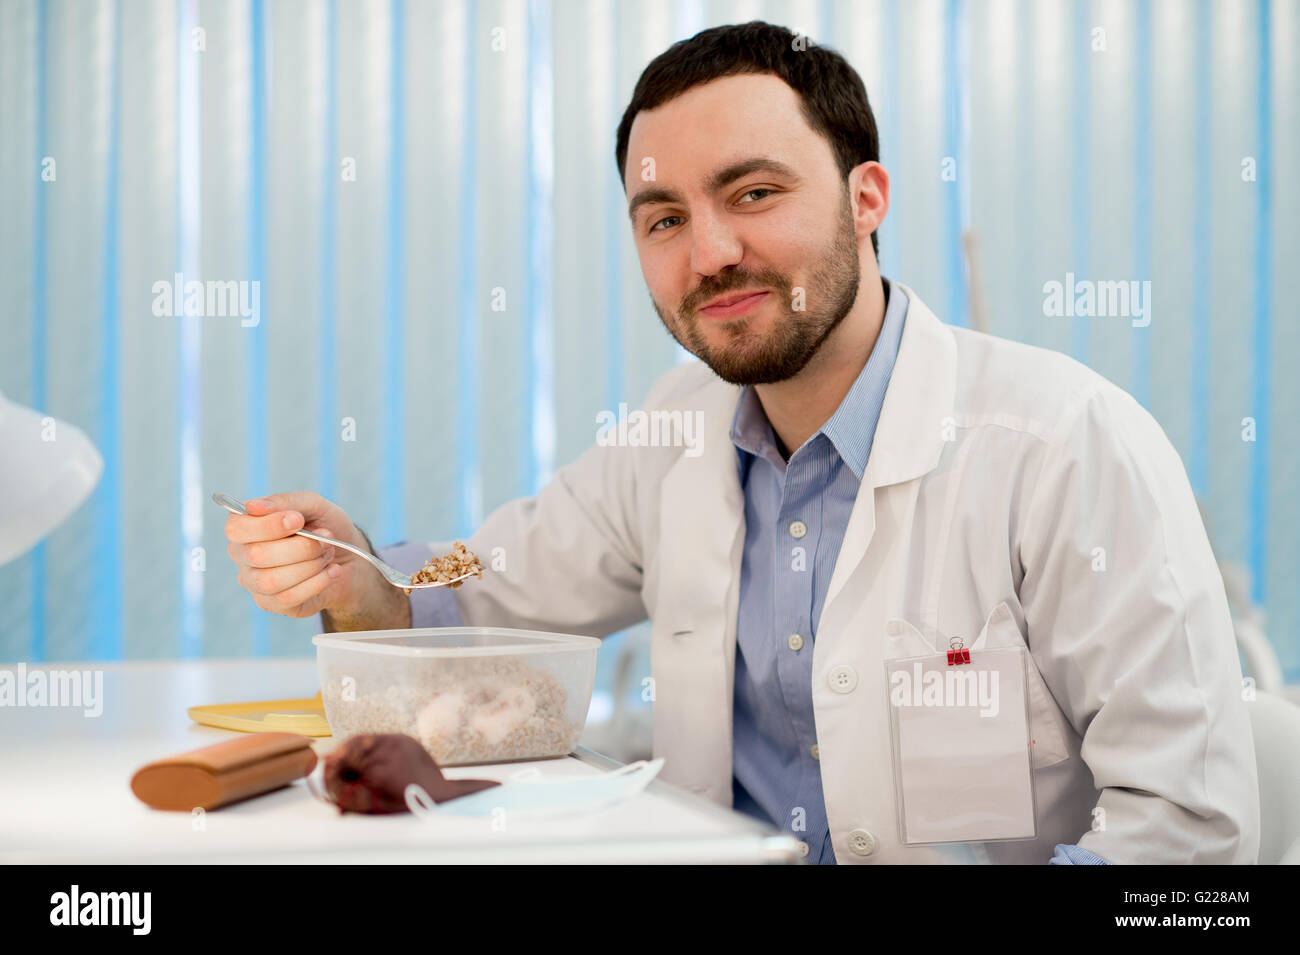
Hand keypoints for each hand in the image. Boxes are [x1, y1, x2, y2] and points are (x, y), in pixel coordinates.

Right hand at [224, 491, 365, 619]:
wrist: (349, 557)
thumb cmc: (324, 526)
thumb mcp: (312, 505)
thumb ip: (285, 502)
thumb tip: (253, 506)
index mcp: (245, 527)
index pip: (237, 529)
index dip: (268, 525)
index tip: (298, 519)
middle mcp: (243, 556)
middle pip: (257, 556)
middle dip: (301, 546)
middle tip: (326, 538)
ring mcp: (255, 583)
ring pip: (272, 580)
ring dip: (310, 565)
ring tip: (329, 554)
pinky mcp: (273, 604)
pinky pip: (289, 597)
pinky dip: (318, 582)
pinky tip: (332, 571)